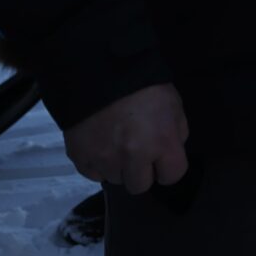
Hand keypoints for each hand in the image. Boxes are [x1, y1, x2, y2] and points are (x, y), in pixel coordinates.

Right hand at [63, 83, 189, 194]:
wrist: (99, 69)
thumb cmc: (143, 84)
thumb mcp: (173, 104)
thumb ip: (176, 132)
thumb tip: (169, 152)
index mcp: (161, 142)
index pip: (172, 176)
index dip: (168, 166)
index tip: (162, 157)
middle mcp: (133, 156)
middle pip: (140, 186)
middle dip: (142, 171)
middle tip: (138, 150)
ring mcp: (104, 159)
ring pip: (115, 180)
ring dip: (118, 166)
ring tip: (116, 141)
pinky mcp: (80, 157)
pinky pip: (93, 174)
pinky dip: (97, 163)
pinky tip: (100, 144)